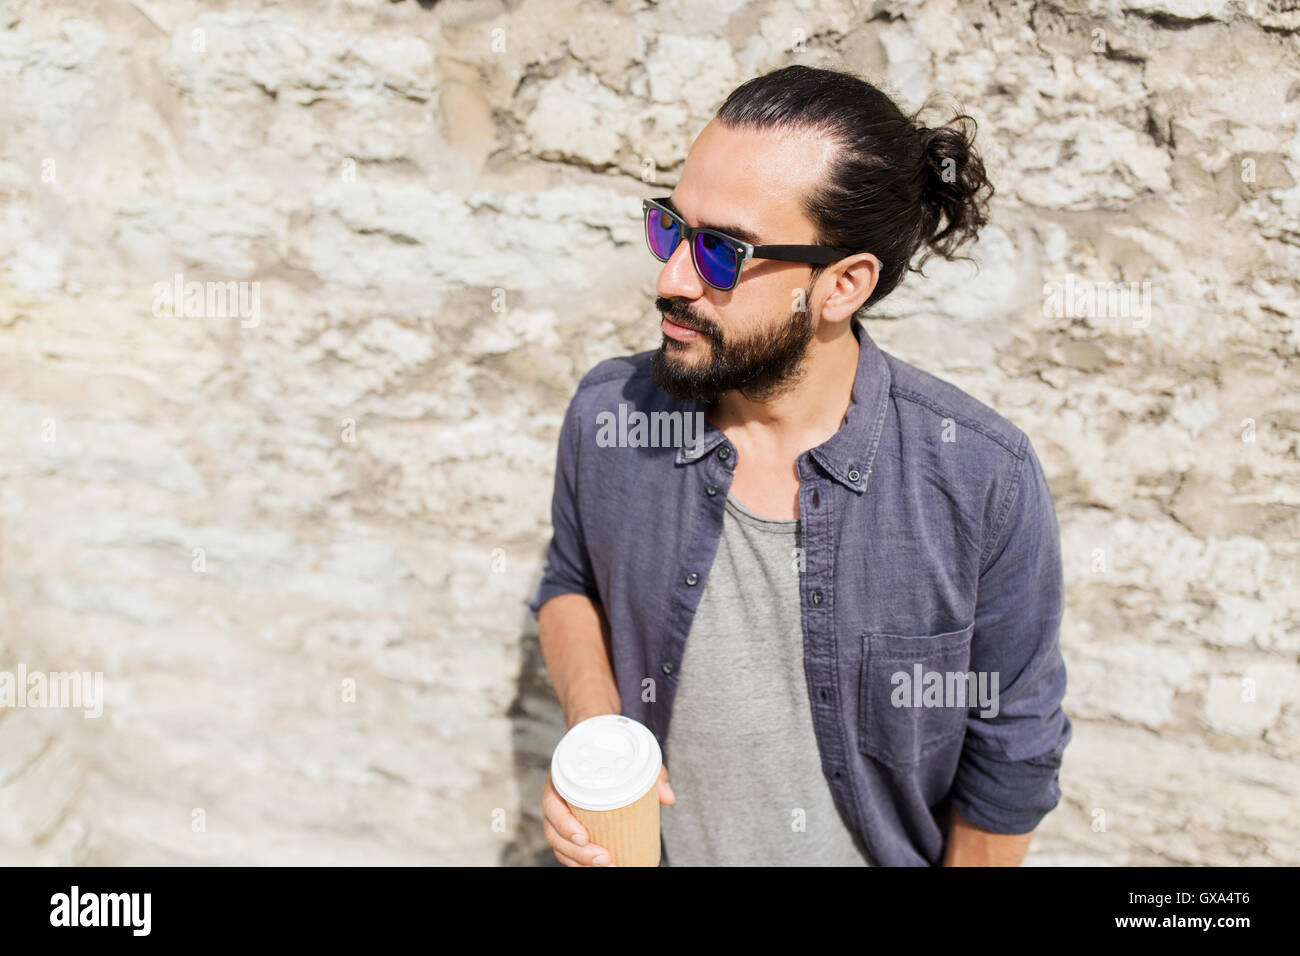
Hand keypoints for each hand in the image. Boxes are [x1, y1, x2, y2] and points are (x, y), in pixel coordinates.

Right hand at [543, 765, 674, 866]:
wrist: (604, 754)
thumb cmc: (614, 757)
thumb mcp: (633, 758)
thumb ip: (652, 773)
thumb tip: (668, 798)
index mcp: (561, 778)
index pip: (551, 803)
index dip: (563, 823)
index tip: (583, 837)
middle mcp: (557, 800)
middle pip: (554, 832)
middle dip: (577, 852)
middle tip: (604, 860)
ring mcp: (561, 818)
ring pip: (560, 846)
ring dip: (579, 861)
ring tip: (607, 866)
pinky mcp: (569, 830)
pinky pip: (567, 851)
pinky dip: (578, 863)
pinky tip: (596, 868)